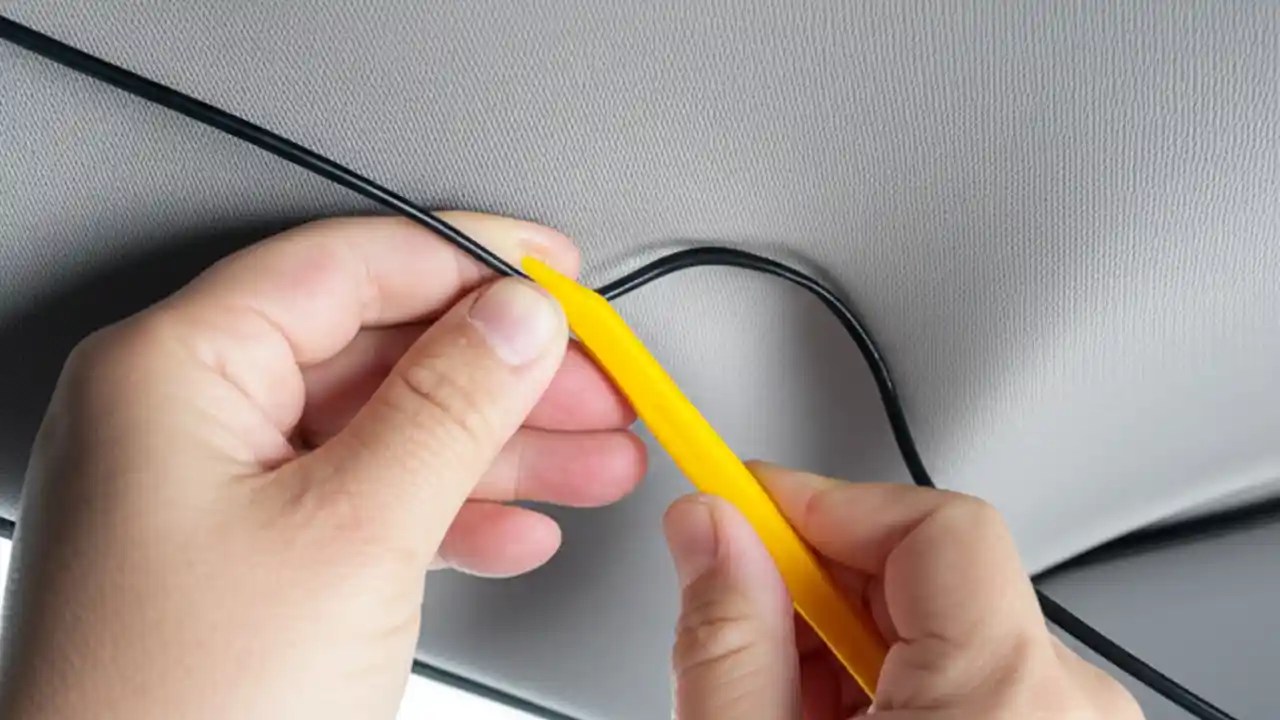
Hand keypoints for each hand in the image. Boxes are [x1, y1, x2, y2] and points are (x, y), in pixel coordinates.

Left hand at [0, 214, 645, 719]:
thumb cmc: (178, 709)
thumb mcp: (354, 533)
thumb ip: (449, 407)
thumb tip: (519, 320)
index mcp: (173, 372)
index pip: (345, 265)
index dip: (468, 260)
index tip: (556, 273)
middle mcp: (183, 420)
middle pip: (376, 351)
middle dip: (504, 374)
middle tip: (595, 384)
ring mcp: (214, 496)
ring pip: (385, 432)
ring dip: (500, 449)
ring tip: (595, 462)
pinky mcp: (248, 563)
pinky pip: (366, 504)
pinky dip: (451, 514)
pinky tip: (519, 530)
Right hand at [663, 463, 1143, 718]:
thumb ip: (726, 642)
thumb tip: (706, 532)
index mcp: (1006, 697)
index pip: (928, 522)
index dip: (821, 501)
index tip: (739, 498)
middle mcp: (1062, 706)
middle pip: (924, 568)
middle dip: (812, 580)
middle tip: (735, 609)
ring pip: (936, 620)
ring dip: (842, 640)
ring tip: (781, 702)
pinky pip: (961, 669)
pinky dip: (883, 680)